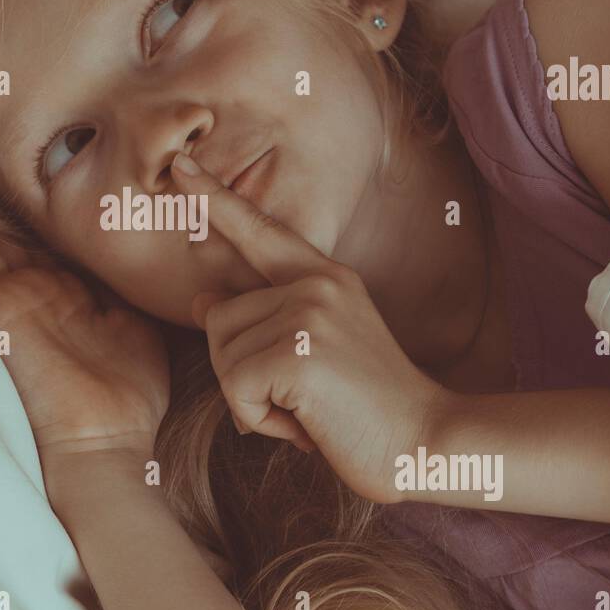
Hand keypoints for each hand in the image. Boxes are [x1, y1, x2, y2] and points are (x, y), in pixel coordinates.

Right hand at [0, 210, 169, 477]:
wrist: (101, 437)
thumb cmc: (128, 395)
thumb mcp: (135, 329)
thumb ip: (121, 295)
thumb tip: (127, 264)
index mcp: (66, 299)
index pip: (39, 254)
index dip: (28, 230)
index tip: (21, 198)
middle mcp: (33, 298)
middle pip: (3, 249)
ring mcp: (9, 304)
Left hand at [170, 153, 448, 503]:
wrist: (427, 443)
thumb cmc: (368, 408)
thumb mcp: (314, 351)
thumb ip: (262, 322)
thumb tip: (199, 302)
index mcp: (325, 278)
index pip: (258, 230)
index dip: (215, 199)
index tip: (182, 166)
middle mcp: (315, 284)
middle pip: (218, 320)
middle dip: (242, 374)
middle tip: (304, 397)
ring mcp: (307, 314)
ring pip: (222, 358)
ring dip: (253, 402)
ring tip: (310, 409)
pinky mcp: (297, 352)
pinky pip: (234, 391)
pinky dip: (259, 420)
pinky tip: (306, 424)